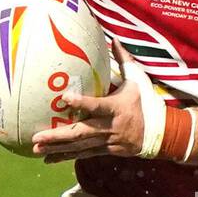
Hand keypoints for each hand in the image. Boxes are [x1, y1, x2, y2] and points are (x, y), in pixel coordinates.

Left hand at [32, 37, 146, 162]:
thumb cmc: (148, 103)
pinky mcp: (107, 150)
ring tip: (36, 149)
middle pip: (81, 132)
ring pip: (80, 146)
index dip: (82, 103)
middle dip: (58, 136)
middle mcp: (111, 126)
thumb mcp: (138, 80)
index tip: (65, 98)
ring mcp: (108, 141)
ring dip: (57, 149)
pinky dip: (66, 156)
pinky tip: (49, 159)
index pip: (98, 105)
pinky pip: (84, 154)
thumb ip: (124, 60)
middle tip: (37, 137)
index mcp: (117, 108)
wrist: (161, 133)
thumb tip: (112, 37)